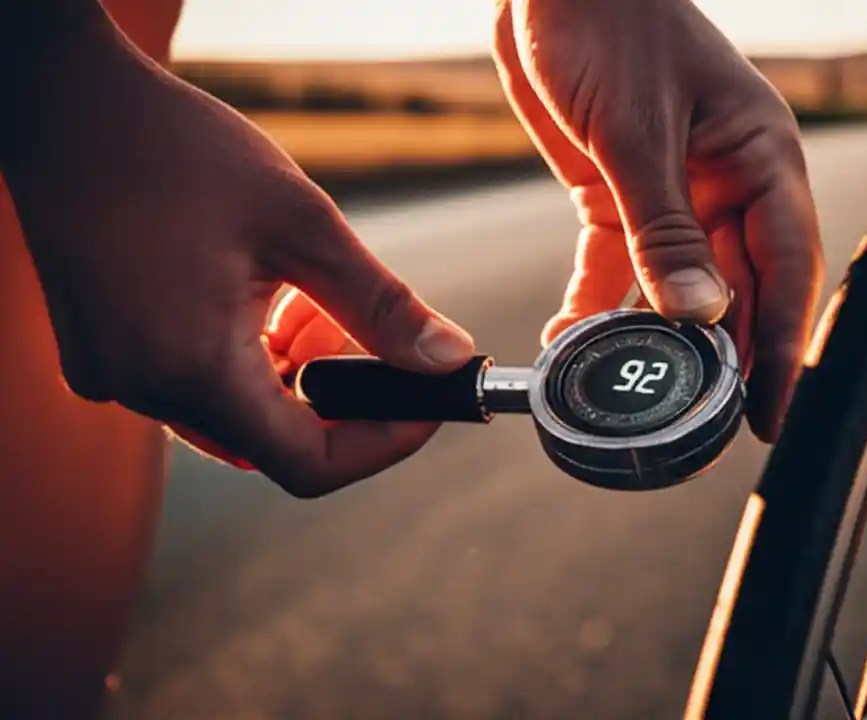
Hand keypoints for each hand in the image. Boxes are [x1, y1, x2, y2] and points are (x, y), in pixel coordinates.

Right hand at [2, 10, 473, 496]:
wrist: (64, 103)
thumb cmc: (175, 150)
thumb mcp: (301, 223)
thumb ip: (381, 305)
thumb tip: (449, 360)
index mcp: (191, 368)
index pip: (308, 465)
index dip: (381, 441)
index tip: (425, 401)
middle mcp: (143, 389)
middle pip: (273, 436)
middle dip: (335, 388)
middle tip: (355, 319)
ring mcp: (114, 375)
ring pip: (237, 408)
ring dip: (290, 367)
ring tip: (298, 287)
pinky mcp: (103, 353)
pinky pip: (193, 382)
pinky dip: (243, 352)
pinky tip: (254, 287)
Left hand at [494, 0, 822, 441]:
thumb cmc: (613, 22)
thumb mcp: (638, 132)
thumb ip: (664, 229)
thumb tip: (699, 316)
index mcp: (759, 159)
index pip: (786, 270)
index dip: (780, 347)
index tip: (767, 413)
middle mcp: (725, 182)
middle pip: (737, 290)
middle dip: (717, 356)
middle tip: (696, 418)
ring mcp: (672, 192)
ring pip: (677, 286)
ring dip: (654, 337)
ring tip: (630, 388)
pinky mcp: (618, 193)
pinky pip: (617, 264)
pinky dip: (597, 300)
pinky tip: (574, 336)